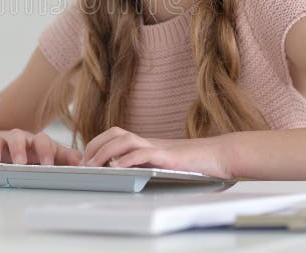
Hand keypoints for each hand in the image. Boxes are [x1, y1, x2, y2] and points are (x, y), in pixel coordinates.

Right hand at [0, 129, 81, 165]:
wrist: (5, 142)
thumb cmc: (31, 150)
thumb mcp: (50, 153)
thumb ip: (67, 158)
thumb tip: (87, 163)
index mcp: (35, 141)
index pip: (42, 141)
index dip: (46, 152)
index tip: (47, 165)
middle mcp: (18, 139)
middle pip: (18, 137)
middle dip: (19, 150)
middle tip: (20, 164)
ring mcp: (0, 142)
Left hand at [81, 126, 233, 179]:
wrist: (222, 156)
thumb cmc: (197, 163)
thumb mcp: (166, 163)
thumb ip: (149, 164)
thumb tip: (126, 172)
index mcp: (149, 143)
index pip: (117, 134)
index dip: (98, 142)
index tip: (85, 157)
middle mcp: (151, 141)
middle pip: (116, 133)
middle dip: (96, 145)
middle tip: (83, 162)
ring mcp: (160, 147)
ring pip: (126, 140)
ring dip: (106, 151)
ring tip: (94, 164)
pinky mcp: (170, 157)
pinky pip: (145, 154)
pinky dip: (129, 159)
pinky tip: (118, 167)